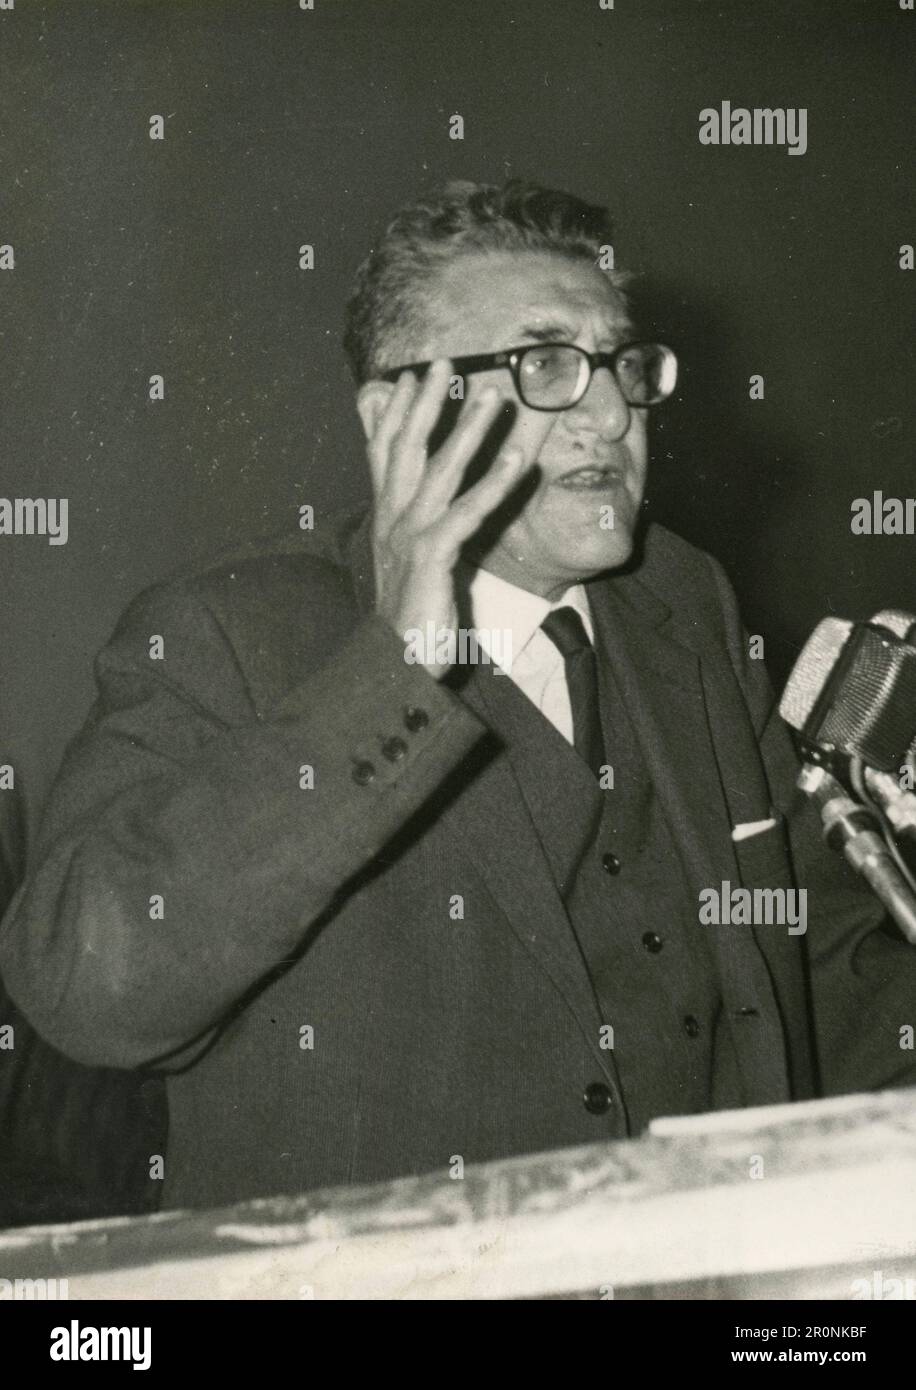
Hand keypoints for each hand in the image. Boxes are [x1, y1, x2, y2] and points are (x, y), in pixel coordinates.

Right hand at [368, 358, 529, 678]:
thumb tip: (414, 504)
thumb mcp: (404, 561)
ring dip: (468, 429)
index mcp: (385, 517)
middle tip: (444, 362)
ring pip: (440, 470)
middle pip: (406, 447)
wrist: (393, 661)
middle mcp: (392, 518)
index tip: (408, 378)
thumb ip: (410, 527)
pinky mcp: (434, 557)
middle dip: (424, 403)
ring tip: (492, 394)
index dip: (394, 413)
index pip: (383, 453)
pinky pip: (468, 511)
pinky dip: (493, 482)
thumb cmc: (407, 615)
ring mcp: (411, 535)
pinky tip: (517, 458)